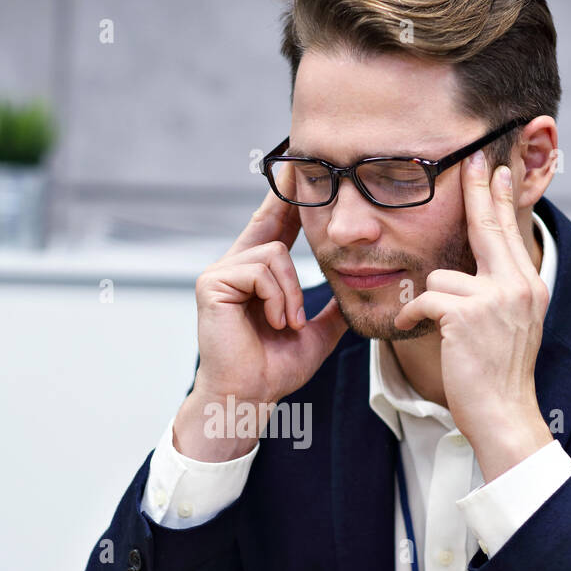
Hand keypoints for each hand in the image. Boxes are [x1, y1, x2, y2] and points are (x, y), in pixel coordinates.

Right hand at [176, 167, 347, 460]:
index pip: (273, 227)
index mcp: (254, 275)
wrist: (250, 397)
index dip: (285, 200)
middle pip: (272, 227)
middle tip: (297, 188)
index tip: (297, 173)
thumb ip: (331, 308)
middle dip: (289, 209)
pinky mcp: (212, 284)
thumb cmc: (274, 369)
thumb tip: (358, 289)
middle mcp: (232, 267)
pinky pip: (260, 270)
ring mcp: (219, 273)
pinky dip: (278, 298)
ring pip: (274, 254)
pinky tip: (275, 322)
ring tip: (288, 322)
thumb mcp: (315, 333)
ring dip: (292, 292)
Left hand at [393, 152, 552, 481]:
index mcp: (528, 287)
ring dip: (430, 303)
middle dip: (477, 191)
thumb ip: (500, 292)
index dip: (498, 198)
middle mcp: (517, 286)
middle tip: (473, 158)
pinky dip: (412, 316)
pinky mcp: (466, 314)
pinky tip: (416, 329)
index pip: (509, 232)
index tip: (493, 168)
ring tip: (439, 330)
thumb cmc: (498, 375)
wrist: (504, 413)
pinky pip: (424, 299)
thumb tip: (479, 267)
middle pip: (488, 227)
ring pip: (441, 276)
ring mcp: (495, 298)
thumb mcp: (511, 325)